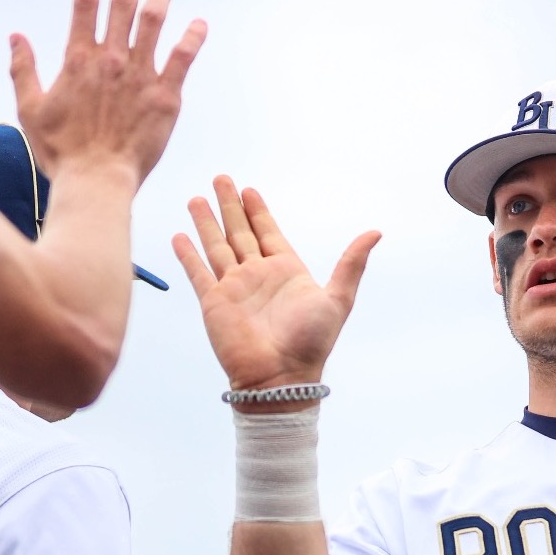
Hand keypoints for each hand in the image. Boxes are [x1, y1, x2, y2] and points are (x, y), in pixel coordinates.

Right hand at [10, 0, 205, 188]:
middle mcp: (111, 60)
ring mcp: (140, 75)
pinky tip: (199, 24)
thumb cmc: (63, 152)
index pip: (85, 5)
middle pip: (123, 5)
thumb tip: (16, 37)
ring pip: (154, 22)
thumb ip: (23, 69)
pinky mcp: (165, 95)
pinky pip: (184, 57)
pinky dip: (193, 36)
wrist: (97, 180)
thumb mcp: (31, 109)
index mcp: (78, 60)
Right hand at [173, 176, 380, 399]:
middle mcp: (257, 275)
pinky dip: (188, 253)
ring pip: (216, 245)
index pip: (268, 231)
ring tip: (196, 198)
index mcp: (286, 271)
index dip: (258, 210)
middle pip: (240, 231)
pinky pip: (198, 271)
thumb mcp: (338, 298)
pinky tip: (180, 236)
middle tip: (221, 178)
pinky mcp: (213, 302)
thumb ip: (352, 263)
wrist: (280, 377)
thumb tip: (376, 232)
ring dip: (206, 222)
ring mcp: (234, 288)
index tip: (249, 190)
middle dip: (230, 205)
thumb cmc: (311, 343)